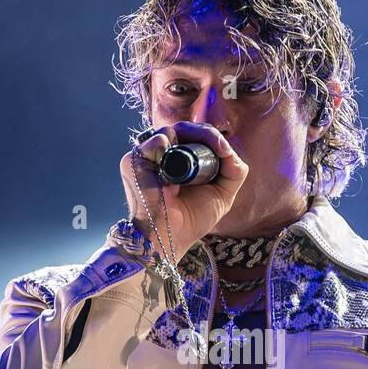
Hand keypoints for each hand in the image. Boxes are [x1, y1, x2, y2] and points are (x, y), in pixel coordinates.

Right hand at [118, 122, 248, 261]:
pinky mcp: (134, 162)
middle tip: (220, 148)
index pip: (194, 136)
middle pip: (183, 130)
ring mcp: (147, 158)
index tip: (225, 151)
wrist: (172, 238)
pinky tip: (176, 160)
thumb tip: (228, 149)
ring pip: (169, 131)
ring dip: (191, 136)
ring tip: (200, 156)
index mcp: (180, 160)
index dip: (210, 138)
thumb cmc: (192, 220)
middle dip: (205, 134)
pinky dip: (167, 144)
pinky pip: (153, 142)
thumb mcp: (222, 194)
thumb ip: (233, 171)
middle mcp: (162, 156)